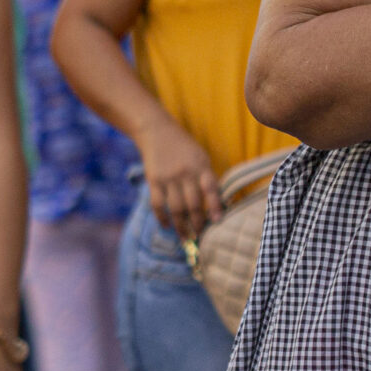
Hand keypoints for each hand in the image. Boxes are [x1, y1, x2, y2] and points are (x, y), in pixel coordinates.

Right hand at [138, 117, 221, 244]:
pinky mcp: (153, 180)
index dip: (215, 206)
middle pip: (192, 204)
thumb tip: (215, 207)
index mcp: (200, 166)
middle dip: (197, 223)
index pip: (210, 189)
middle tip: (200, 236)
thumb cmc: (184, 148)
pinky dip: (162, 218)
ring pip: (175, 208)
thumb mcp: (200, 157)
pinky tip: (167, 226)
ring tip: (186, 238)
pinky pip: (157, 204)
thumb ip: (207, 178)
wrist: (157, 132)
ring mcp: (168, 177)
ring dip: (181, 226)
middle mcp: (185, 173)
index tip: (217, 221)